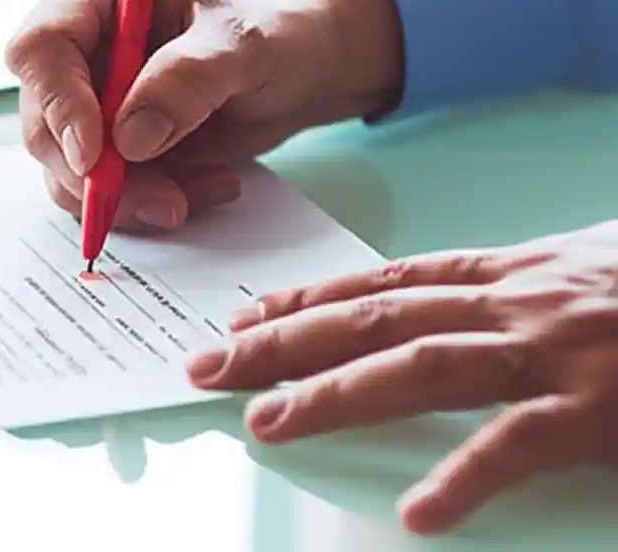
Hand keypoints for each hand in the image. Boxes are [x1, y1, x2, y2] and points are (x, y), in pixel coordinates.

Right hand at [5, 0, 402, 229]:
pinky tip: (204, 186)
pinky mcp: (110, 148)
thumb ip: (188, 80)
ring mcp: (90, 103)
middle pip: (44, 123)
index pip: (40, 50)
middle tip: (165, 198)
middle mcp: (79, 50)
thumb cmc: (275, 32)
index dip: (58, 104)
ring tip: (200, 191)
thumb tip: (128, 138)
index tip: (96, 155)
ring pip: (68, 170)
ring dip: (129, 197)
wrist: (304, 68)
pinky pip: (103, 194)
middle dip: (98, 174)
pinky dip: (148, 204)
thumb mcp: (243, 45)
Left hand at [187, 222, 617, 534]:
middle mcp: (519, 302)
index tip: (242, 314)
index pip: (386, 282)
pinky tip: (418, 514)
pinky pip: (519, 445)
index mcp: (513, 274)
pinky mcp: (601, 407)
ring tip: (269, 426)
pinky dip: (466, 478)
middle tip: (208, 366)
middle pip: (376, 319)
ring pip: (421, 367)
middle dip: (284, 342)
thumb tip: (448, 312)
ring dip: (336, 395)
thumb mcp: (584, 272)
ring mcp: (557, 352)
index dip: (308, 298)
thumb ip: (515, 292)